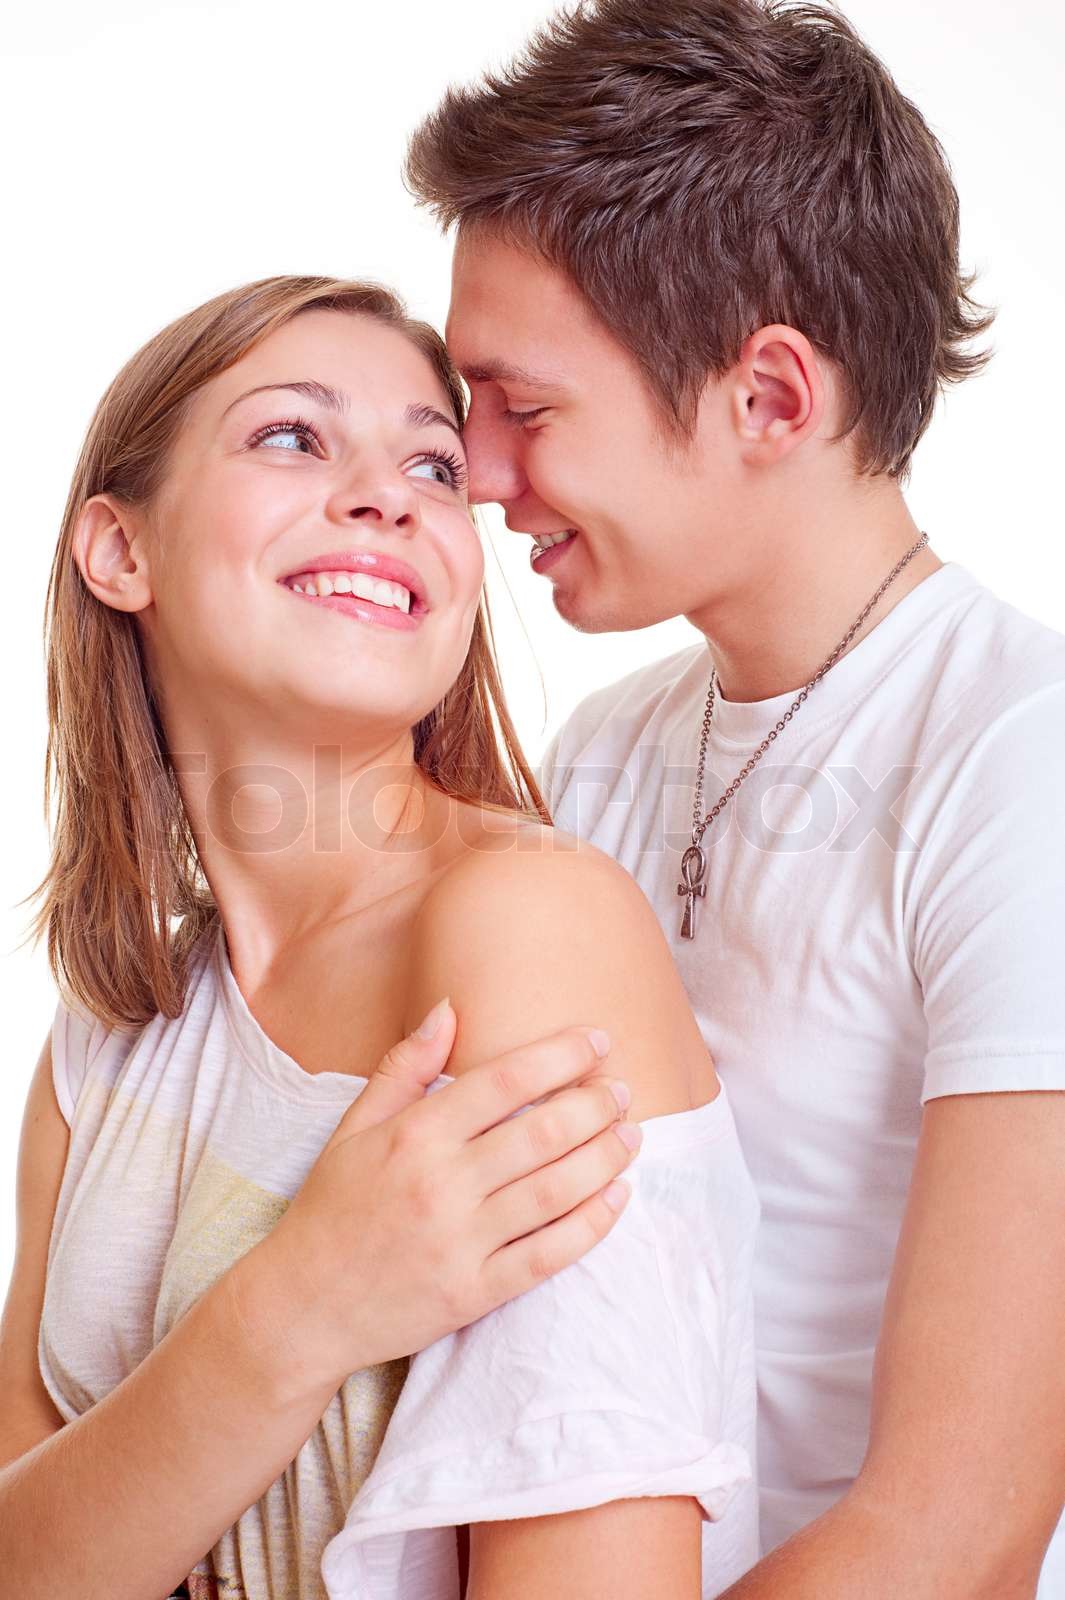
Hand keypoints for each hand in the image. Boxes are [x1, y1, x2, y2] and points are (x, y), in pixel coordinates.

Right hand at [256, 1002, 637, 1381]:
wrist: (301, 1308)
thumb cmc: (332, 1208)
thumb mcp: (354, 1127)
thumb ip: (404, 1066)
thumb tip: (449, 1008)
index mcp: (414, 1135)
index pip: (505, 1080)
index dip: (560, 1055)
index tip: (597, 1040)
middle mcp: (441, 1184)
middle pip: (542, 1132)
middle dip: (596, 1104)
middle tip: (623, 1089)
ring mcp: (460, 1242)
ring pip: (555, 1191)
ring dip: (604, 1157)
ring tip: (632, 1135)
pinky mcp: (474, 1293)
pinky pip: (548, 1255)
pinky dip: (591, 1224)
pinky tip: (617, 1197)